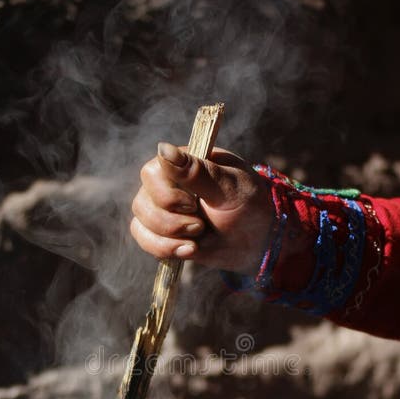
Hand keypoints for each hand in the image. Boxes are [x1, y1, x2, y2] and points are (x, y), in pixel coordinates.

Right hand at [131, 143, 272, 274]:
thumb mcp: (229, 187)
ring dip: (168, 238)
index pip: (151, 173)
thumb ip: (197, 171)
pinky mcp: (162, 233)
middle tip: (201, 226)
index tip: (193, 205)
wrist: (258, 241)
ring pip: (140, 223)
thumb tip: (162, 148)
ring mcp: (162, 209)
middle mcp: (168, 184)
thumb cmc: (249, 205)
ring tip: (197, 240)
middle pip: (142, 202)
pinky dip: (164, 249)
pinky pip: (144, 239)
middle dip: (171, 222)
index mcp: (184, 163)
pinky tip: (189, 250)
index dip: (166, 195)